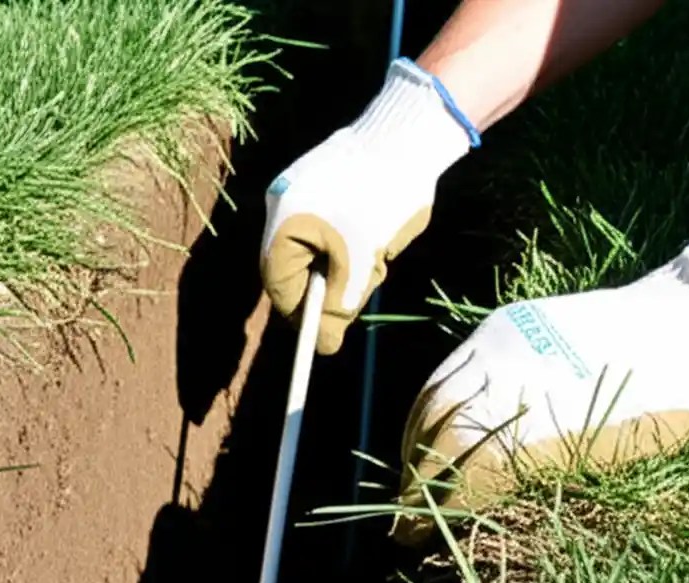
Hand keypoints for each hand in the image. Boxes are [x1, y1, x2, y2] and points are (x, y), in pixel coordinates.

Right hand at [260, 58, 475, 354]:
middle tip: (358, 290)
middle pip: (290, 265)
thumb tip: (323, 345)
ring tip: (374, 250)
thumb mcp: (363, 261)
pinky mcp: (316, 178)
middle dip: (323, 285)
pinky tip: (371, 229)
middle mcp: (281, 202)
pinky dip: (342, 238)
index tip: (326, 330)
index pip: (279, 284)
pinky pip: (320, 223)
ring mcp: (297, 187)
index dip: (301, 314)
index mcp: (284, 222)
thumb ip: (339, 305)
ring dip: (338, 261)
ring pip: (308, 246)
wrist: (409, 132)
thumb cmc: (384, 197)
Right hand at [390, 244, 688, 545]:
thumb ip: (539, 477)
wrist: (678, 327)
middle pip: (441, 440)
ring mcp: (497, 350)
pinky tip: (421, 431)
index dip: (435, 507)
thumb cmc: (659, 406)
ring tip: (406, 480)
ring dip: (412, 447)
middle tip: (403, 518)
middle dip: (415, 483)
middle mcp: (506, 383)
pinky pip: (444, 373)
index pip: (465, 474)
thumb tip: (480, 506)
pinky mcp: (497, 329)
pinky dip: (423, 408)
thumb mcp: (607, 457)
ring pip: (434, 404)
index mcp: (536, 422)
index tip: (414, 534)